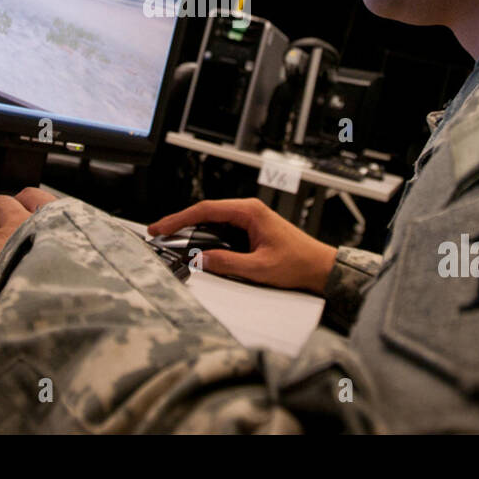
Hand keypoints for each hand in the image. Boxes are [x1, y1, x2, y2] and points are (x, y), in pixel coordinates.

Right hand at [147, 198, 337, 293]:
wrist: (320, 267)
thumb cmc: (298, 263)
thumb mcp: (258, 268)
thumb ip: (227, 263)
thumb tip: (200, 259)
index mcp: (249, 211)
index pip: (205, 210)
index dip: (178, 219)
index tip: (160, 228)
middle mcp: (248, 211)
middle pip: (205, 213)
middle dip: (180, 224)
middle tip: (159, 234)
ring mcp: (249, 219)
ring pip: (212, 222)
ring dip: (193, 231)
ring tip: (172, 241)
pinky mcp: (251, 230)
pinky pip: (222, 230)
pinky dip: (206, 237)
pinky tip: (195, 246)